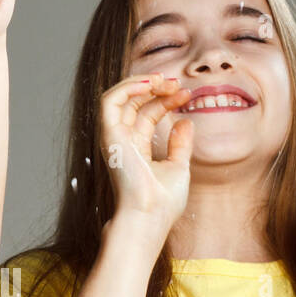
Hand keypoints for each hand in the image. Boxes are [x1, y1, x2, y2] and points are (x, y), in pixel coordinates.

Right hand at [100, 73, 194, 224]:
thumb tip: (186, 121)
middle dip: (156, 87)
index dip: (166, 100)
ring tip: (164, 80)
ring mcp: (115, 138)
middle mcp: (123, 142)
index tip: (186, 94)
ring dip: (142, 83)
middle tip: (178, 83)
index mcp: (136, 149)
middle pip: (135, 103)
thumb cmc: (162, 202)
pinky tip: (150, 83)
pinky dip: (128, 86)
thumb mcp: (178, 167)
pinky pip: (109, 101)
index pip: (147, 114)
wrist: (149, 216)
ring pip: (119, 97)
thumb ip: (180, 144)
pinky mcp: (110, 136)